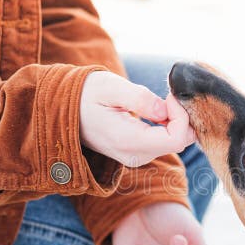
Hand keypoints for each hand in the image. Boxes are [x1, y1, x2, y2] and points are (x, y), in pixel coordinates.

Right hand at [79, 70, 195, 166]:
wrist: (63, 110)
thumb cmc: (85, 94)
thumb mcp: (110, 87)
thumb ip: (139, 98)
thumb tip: (164, 109)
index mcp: (127, 141)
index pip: (175, 139)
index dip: (181, 115)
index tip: (169, 95)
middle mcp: (134, 156)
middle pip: (179, 143)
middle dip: (181, 117)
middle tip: (167, 95)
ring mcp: (136, 157)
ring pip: (174, 142)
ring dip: (175, 120)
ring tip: (157, 100)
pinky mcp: (137, 153)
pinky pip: (164, 142)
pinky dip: (168, 125)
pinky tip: (155, 110)